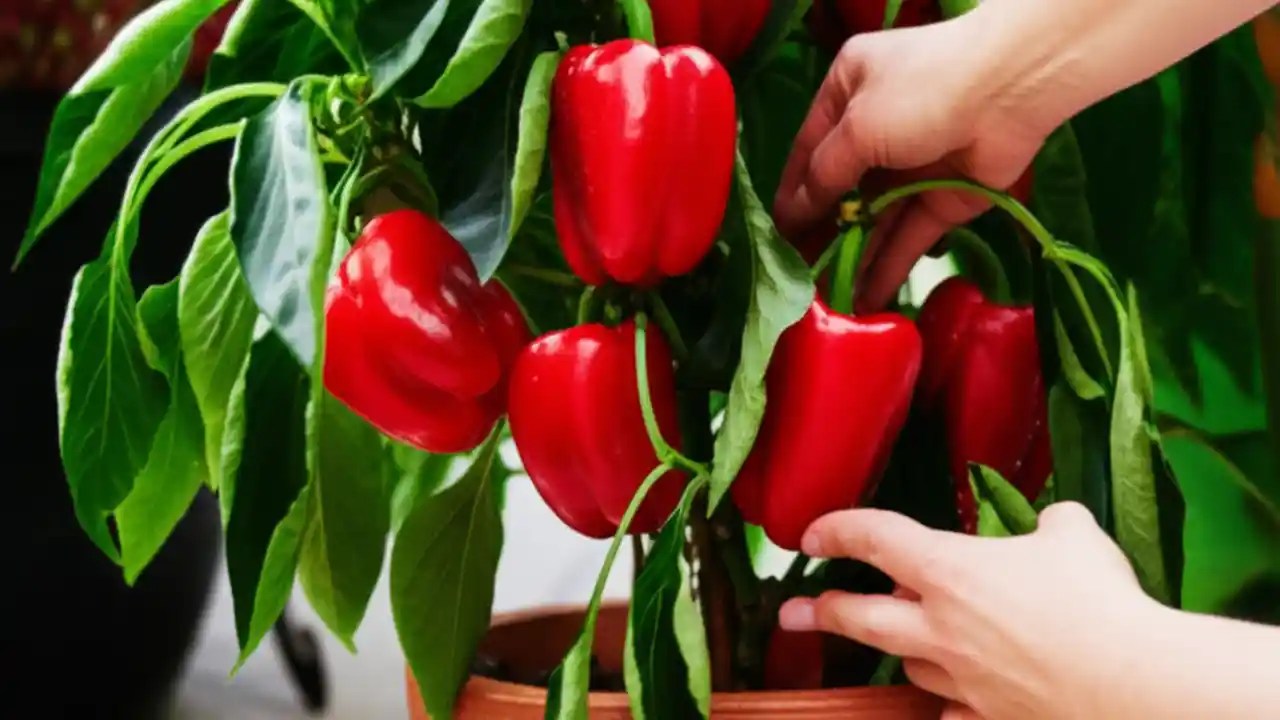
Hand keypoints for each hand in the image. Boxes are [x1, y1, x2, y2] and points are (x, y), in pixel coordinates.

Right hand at [772, 14, 1054, 311]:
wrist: (1013, 90)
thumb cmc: (921, 92)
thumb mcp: (857, 128)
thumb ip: (823, 177)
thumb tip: (792, 215)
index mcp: (848, 91)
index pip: (808, 152)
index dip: (792, 196)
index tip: (773, 240)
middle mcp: (876, 127)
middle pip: (839, 190)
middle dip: (820, 234)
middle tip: (797, 277)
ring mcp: (911, 166)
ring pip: (873, 220)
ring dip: (852, 258)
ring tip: (827, 301)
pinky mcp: (942, 199)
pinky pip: (907, 237)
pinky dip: (888, 267)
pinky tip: (866, 299)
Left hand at [778, 504, 1160, 719]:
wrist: (1134, 682)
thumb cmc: (1099, 599)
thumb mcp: (1073, 534)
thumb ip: (1049, 523)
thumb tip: (1051, 523)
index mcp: (950, 571)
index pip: (874, 538)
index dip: (836, 530)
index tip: (811, 534)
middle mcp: (942, 628)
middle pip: (862, 618)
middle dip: (821, 612)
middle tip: (792, 613)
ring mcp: (962, 680)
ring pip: (910, 665)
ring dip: (903, 650)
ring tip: (903, 642)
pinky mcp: (989, 717)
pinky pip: (954, 711)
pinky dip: (951, 702)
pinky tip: (957, 700)